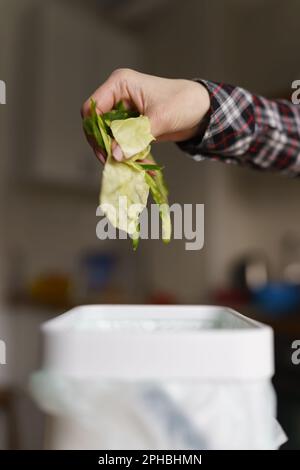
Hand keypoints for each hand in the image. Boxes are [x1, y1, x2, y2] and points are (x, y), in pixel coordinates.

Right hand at [81, 68, 209, 161]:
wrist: (202, 110)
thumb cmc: (183, 103)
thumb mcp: (159, 119)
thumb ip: (135, 137)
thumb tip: (115, 155)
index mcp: (120, 85)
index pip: (92, 108)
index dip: (94, 131)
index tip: (104, 151)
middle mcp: (117, 97)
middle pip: (97, 126)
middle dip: (106, 146)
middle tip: (115, 164)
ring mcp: (124, 113)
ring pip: (109, 138)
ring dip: (119, 154)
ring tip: (134, 168)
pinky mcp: (132, 127)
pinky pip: (123, 144)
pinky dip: (131, 156)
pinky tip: (144, 167)